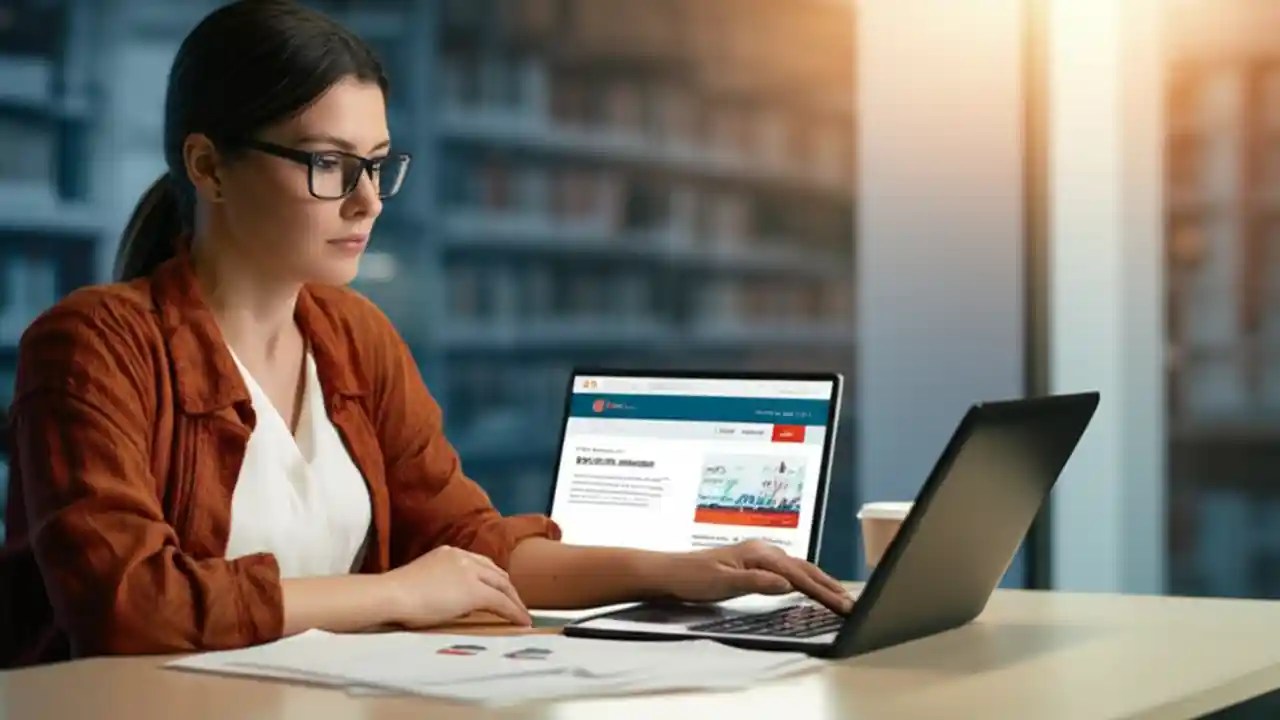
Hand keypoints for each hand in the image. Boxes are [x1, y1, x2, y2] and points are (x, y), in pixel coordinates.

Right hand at [382, 545, 532, 627]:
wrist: (391, 595)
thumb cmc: (396, 595)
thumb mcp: (423, 581)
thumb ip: (441, 584)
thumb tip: (452, 599)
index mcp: (449, 552)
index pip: (479, 564)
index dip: (492, 577)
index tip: (498, 588)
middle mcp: (462, 557)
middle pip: (494, 571)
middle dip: (507, 587)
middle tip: (515, 602)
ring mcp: (470, 572)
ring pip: (502, 584)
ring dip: (514, 599)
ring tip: (521, 613)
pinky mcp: (475, 591)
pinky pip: (502, 602)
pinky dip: (514, 611)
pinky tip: (521, 621)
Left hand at [661, 540, 853, 613]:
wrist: (670, 572)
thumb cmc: (693, 579)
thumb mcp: (724, 583)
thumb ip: (757, 583)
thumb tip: (788, 584)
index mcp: (759, 554)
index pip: (799, 576)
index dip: (822, 592)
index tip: (843, 606)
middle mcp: (763, 550)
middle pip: (804, 569)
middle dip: (829, 586)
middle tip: (851, 604)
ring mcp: (759, 555)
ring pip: (798, 568)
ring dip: (820, 582)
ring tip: (839, 597)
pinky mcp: (754, 563)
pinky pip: (787, 571)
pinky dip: (804, 580)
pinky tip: (808, 587)